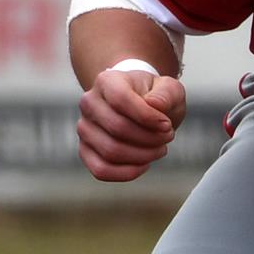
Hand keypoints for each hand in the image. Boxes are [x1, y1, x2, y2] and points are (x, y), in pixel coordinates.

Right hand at [77, 66, 186, 182]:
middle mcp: (89, 103)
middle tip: (168, 137)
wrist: (141, 108)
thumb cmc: (155, 97)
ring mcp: (84, 128)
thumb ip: (167, 94)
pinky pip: (101, 170)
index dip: (147, 117)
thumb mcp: (169, 88)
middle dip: (150, 138)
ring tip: (160, 149)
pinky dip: (127, 172)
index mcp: (107, 81)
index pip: (121, 100)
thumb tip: (154, 105)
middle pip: (117, 128)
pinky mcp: (85, 151)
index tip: (167, 125)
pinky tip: (144, 164)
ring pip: (111, 151)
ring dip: (143, 156)